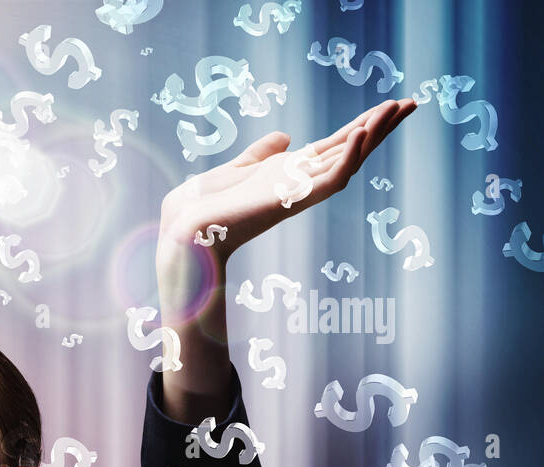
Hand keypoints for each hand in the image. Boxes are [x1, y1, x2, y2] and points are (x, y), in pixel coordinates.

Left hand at [157, 98, 417, 264]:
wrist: (188, 229)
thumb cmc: (206, 205)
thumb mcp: (238, 168)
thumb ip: (262, 153)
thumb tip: (286, 137)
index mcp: (290, 172)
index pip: (336, 144)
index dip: (363, 124)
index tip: (390, 105)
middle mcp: (301, 181)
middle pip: (351, 148)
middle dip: (382, 126)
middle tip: (414, 102)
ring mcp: (299, 191)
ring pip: (348, 160)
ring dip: (373, 134)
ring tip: (398, 107)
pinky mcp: (293, 200)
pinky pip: (329, 178)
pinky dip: (346, 157)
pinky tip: (359, 134)